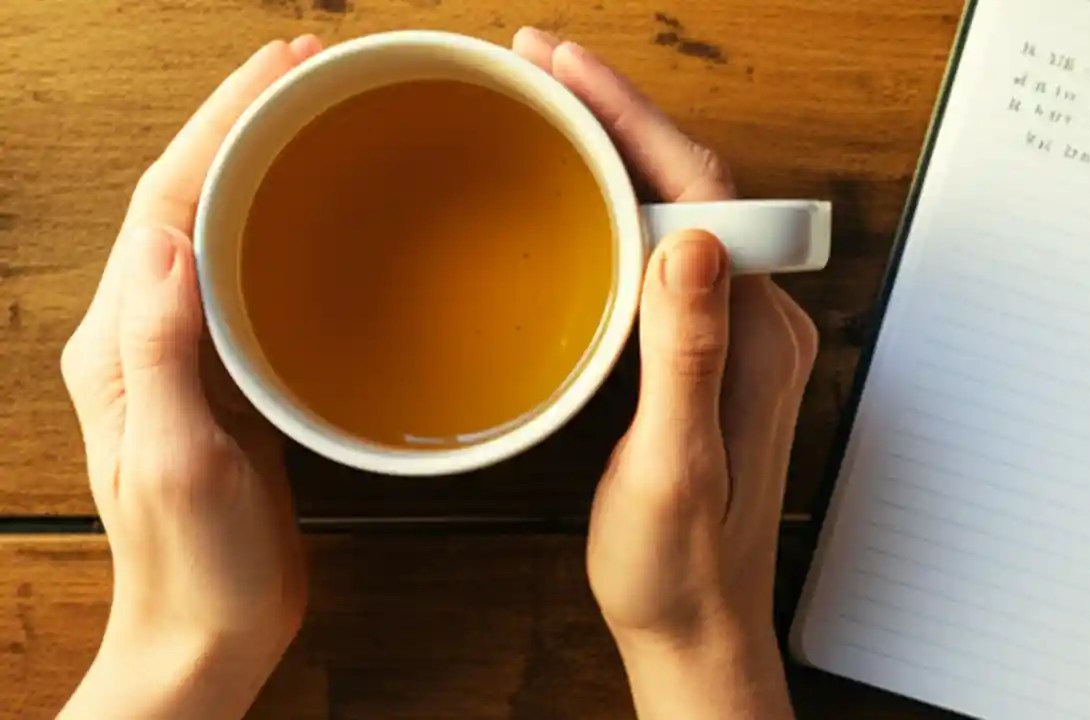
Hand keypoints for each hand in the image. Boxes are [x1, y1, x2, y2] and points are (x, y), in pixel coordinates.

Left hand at [58, 36, 322, 719]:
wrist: (206, 631)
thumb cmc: (195, 562)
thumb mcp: (180, 460)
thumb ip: (165, 349)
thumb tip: (168, 235)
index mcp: (123, 342)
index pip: (163, 203)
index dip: (218, 126)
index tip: (275, 70)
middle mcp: (145, 332)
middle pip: (185, 195)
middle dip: (239, 120)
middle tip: (305, 67)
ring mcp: (186, 352)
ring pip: (217, 226)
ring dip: (258, 160)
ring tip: (310, 113)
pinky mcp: (226, 376)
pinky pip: (246, 274)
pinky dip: (277, 222)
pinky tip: (316, 212)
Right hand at [513, 29, 817, 718]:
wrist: (697, 625)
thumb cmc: (681, 564)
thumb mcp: (675, 467)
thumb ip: (689, 357)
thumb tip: (689, 241)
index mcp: (755, 333)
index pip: (702, 191)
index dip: (634, 118)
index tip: (566, 67)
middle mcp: (755, 320)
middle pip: (692, 185)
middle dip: (617, 115)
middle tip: (539, 65)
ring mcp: (731, 335)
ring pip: (675, 212)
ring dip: (616, 153)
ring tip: (550, 108)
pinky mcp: (702, 355)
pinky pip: (662, 256)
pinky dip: (617, 210)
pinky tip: (576, 203)